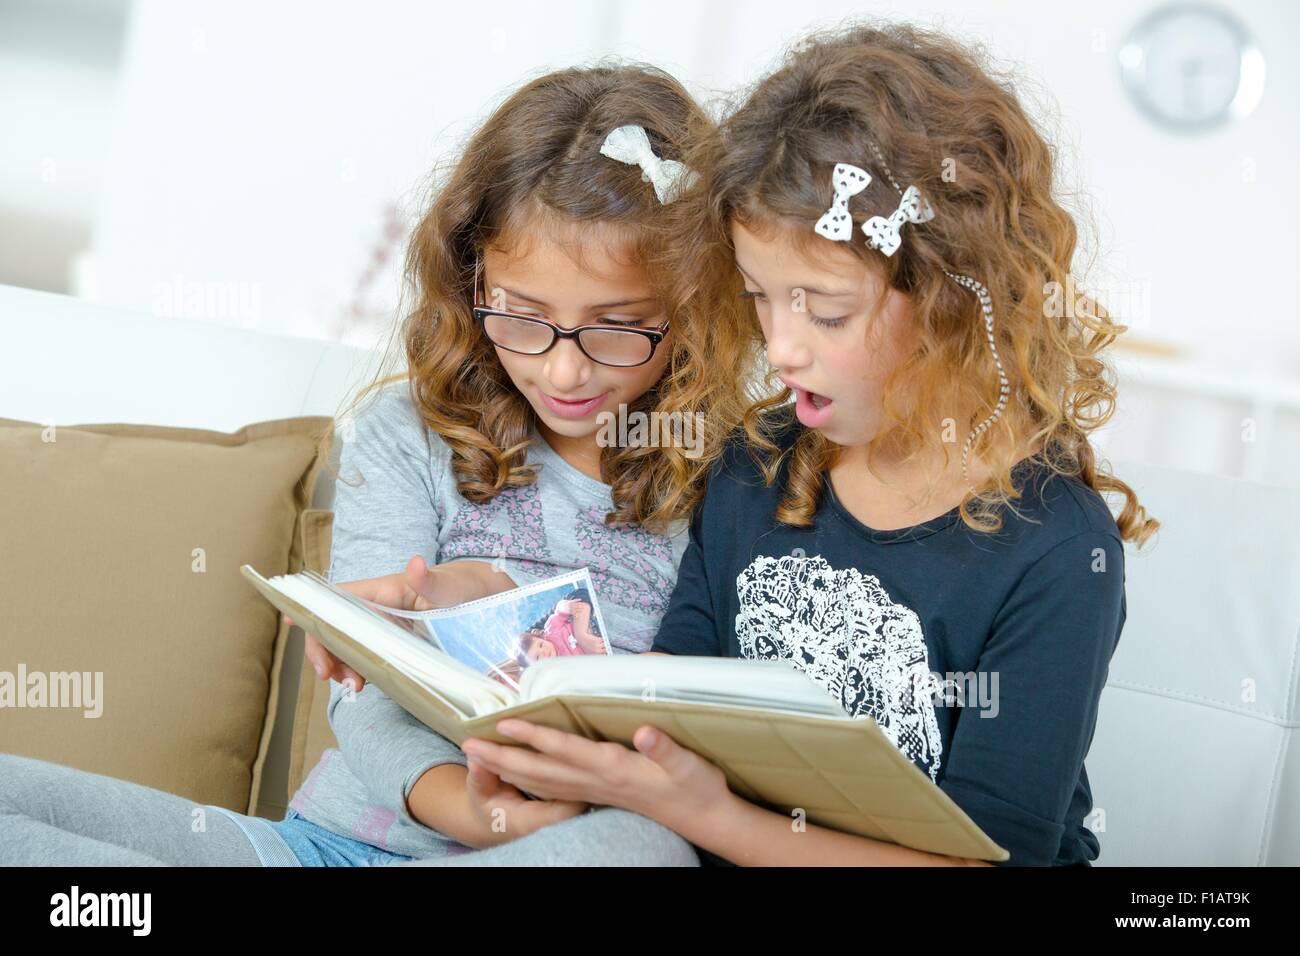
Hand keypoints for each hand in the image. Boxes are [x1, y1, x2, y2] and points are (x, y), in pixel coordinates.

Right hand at [285, 555, 470, 691]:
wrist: (484, 603)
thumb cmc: (462, 588)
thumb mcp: (449, 587)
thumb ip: (430, 579)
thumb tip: (416, 563)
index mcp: (382, 591)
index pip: (338, 598)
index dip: (312, 608)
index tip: (292, 622)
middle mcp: (377, 610)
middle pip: (336, 628)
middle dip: (325, 651)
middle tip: (330, 676)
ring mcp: (383, 631)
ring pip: (348, 648)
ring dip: (341, 666)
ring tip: (353, 685)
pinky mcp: (394, 649)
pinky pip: (366, 660)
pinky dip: (358, 672)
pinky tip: (362, 684)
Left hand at [461, 720, 731, 830]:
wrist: (706, 818)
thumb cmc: (698, 788)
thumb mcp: (689, 765)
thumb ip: (665, 748)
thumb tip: (644, 730)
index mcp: (615, 768)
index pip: (565, 749)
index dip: (534, 735)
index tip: (503, 724)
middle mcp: (598, 781)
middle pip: (541, 770)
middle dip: (503, 757)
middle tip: (467, 745)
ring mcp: (597, 790)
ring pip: (543, 781)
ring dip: (509, 769)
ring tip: (480, 757)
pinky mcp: (601, 793)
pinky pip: (555, 789)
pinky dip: (532, 780)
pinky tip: (520, 775)